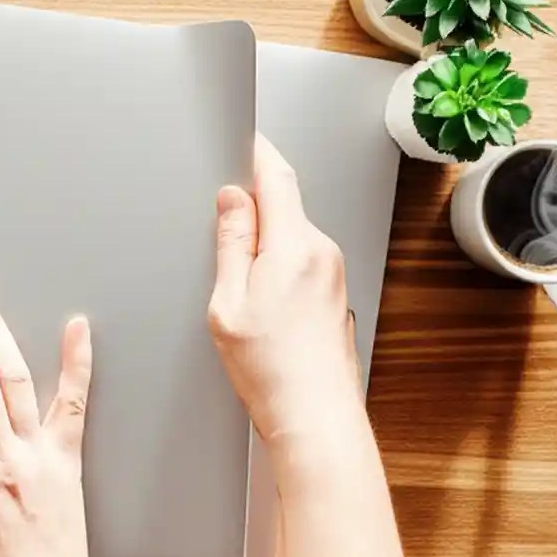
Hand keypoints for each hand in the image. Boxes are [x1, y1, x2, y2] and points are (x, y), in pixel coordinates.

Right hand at [207, 135, 361, 443]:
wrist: (315, 416)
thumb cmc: (272, 369)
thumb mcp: (228, 302)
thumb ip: (231, 243)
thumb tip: (233, 202)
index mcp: (295, 246)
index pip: (278, 177)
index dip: (258, 153)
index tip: (245, 140)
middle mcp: (323, 253)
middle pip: (283, 207)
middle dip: (252, 213)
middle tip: (222, 244)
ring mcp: (334, 274)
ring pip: (291, 238)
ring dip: (264, 248)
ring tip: (242, 296)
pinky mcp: (334, 295)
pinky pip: (301, 263)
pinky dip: (278, 270)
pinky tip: (262, 310)